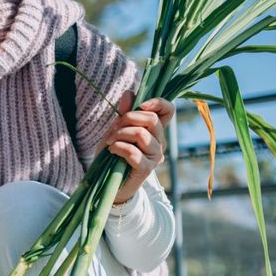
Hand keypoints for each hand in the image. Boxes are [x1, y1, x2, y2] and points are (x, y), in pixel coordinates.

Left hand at [101, 90, 174, 204]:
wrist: (107, 181)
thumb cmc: (113, 153)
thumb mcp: (115, 129)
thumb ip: (124, 113)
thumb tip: (129, 93)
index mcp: (155, 130)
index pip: (168, 110)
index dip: (157, 102)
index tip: (139, 104)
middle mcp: (160, 142)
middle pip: (152, 120)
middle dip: (127, 119)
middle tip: (113, 129)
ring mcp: (155, 156)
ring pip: (141, 134)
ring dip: (119, 134)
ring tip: (110, 142)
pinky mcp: (147, 169)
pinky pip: (133, 151)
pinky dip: (118, 147)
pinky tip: (112, 150)